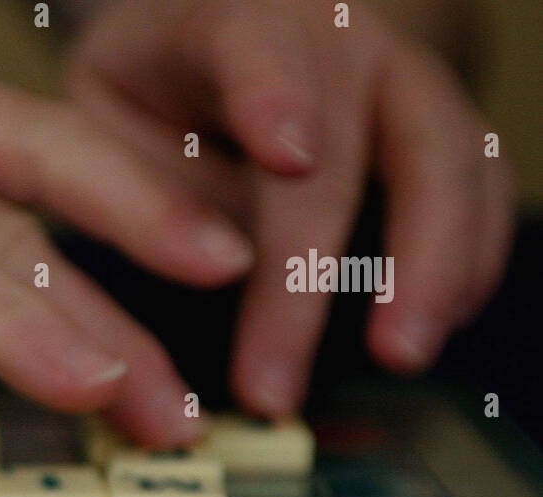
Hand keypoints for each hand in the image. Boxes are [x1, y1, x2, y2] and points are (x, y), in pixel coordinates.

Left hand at [67, 0, 515, 416]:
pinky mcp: (438, 126)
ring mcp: (399, 80)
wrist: (213, 42)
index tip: (287, 157)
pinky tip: (437, 323)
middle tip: (280, 374)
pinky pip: (479, 184)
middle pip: (347, 147)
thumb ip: (152, 183)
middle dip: (312, 270)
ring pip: (444, 159)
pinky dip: (468, 257)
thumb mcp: (106, 123)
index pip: (256, 48)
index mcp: (234, 23)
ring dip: (428, 266)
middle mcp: (333, 42)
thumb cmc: (150, 93)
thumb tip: (221, 267)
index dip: (273, 98)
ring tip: (395, 355)